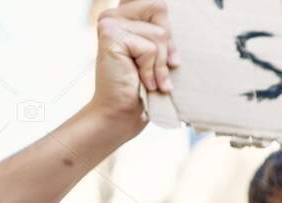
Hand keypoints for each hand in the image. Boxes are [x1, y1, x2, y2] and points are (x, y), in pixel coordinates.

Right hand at [86, 0, 176, 139]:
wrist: (122, 113)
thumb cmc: (142, 87)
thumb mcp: (157, 54)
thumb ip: (161, 32)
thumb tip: (171, 10)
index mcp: (124, 15)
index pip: (157, 3)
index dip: (167, 25)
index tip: (167, 54)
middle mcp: (113, 15)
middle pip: (160, 9)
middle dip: (167, 44)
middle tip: (162, 67)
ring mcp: (110, 24)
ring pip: (158, 34)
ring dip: (160, 64)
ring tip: (150, 79)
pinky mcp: (111, 36)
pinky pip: (150, 48)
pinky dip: (152, 70)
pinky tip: (143, 81)